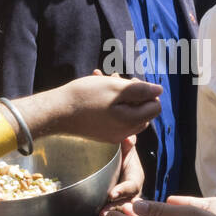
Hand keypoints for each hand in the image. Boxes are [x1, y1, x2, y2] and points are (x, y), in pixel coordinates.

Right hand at [22, 73, 161, 144]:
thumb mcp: (115, 87)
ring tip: (107, 81)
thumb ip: (140, 90)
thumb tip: (159, 90)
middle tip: (117, 80)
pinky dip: (113, 105)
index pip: (155, 106)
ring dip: (122, 97)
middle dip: (134, 94)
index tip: (130, 82)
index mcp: (130, 121)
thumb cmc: (85, 96)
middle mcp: (125, 132)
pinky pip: (116, 119)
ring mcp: (113, 135)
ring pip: (129, 114)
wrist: (56, 112)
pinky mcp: (103, 134)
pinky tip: (99, 91)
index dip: (147, 92)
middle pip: (143, 111)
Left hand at [101, 135, 143, 213]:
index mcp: (136, 179)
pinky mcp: (120, 210)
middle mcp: (134, 194)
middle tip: (103, 212)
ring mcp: (127, 203)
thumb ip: (128, 144)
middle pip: (128, 204)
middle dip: (116, 209)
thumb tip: (129, 137)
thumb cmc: (124, 157)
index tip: (111, 194)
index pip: (131, 186)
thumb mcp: (127, 149)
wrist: (121, 166)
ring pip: (123, 213)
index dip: (122, 190)